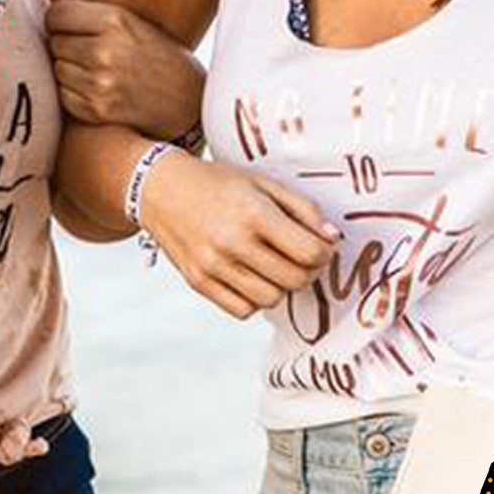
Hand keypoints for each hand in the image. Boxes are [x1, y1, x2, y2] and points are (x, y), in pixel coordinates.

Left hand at [47, 0, 205, 140]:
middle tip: (88, 50)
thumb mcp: (132, 22)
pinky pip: (65, 96)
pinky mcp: (97, 111)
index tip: (69, 25)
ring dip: (69, 70)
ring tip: (95, 70)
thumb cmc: (160, 57)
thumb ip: (89, 8)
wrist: (188, 103)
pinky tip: (96, 90)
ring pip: (58, 70)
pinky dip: (73, 93)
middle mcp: (105, 53)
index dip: (58, 19)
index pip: (57, 14)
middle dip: (65, 45)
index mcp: (115, 22)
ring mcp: (100, 85)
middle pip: (55, 42)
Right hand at [140, 157, 339, 319]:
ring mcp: (214, 267)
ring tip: (276, 267)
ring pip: (271, 299)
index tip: (321, 247)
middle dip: (308, 272)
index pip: (308, 252)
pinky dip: (254, 299)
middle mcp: (232, 243)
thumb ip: (301, 209)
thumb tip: (331, 238)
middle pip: (294, 280)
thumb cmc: (218, 183)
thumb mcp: (263, 183)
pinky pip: (243, 310)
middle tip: (303, 259)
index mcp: (254, 213)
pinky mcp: (199, 283)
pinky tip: (252, 278)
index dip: (324, 253)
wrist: (161, 190)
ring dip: (281, 287)